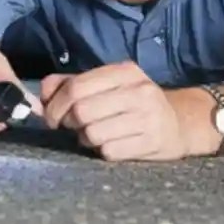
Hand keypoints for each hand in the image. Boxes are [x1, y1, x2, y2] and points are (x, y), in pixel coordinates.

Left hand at [40, 62, 190, 161]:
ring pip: (93, 134)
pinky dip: (103, 151)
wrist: (181, 122)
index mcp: (124, 72)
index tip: (51, 117)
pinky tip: (111, 144)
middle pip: (81, 111)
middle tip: (71, 127)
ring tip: (94, 135)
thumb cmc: (134, 103)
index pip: (75, 87)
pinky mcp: (152, 142)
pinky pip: (109, 152)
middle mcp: (138, 91)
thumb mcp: (108, 84)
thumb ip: (71, 83)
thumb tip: (42, 94)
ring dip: (85, 139)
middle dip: (68, 123)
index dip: (55, 105)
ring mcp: (147, 117)